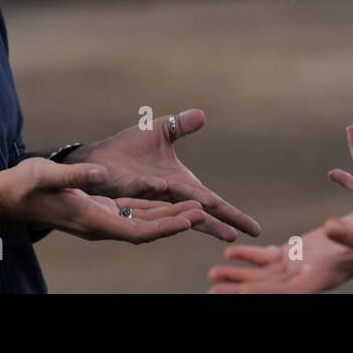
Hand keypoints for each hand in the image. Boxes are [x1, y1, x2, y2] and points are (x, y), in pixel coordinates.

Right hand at [0, 158, 205, 243]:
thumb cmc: (25, 185)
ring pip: (142, 221)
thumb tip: (101, 174)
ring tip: (197, 207)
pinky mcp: (98, 211)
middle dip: (175, 222)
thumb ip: (75, 176)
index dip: (165, 226)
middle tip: (205, 210)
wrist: (8, 197)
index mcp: (91, 219)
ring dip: (168, 216)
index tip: (189, 219)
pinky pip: (131, 213)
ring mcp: (100, 219)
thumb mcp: (47, 175)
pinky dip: (152, 209)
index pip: (136, 230)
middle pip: (146, 228)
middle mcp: (100, 224)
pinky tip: (169, 202)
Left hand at [76, 108, 260, 241]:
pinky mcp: (127, 190)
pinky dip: (150, 187)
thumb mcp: (160, 131)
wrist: (98, 156)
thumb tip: (202, 115)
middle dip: (216, 224)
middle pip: (197, 212)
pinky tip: (161, 184)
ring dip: (187, 210)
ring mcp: (149, 196)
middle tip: (235, 237)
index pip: (212, 202)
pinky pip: (140, 188)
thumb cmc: (130, 149)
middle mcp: (169, 195)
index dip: (232, 215)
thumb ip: (180, 126)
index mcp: (181, 184)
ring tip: (206, 215)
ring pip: (172, 206)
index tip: (254, 229)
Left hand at [205, 225, 352, 293]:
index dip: (260, 293)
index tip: (237, 295)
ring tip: (212, 275)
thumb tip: (330, 228)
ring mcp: (302, 264)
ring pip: (263, 274)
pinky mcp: (300, 250)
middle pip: (266, 287)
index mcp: (319, 277)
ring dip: (238, 274)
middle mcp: (306, 275)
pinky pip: (270, 257)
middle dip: (239, 289)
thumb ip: (349, 236)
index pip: (284, 291)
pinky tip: (231, 252)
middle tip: (211, 291)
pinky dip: (251, 255)